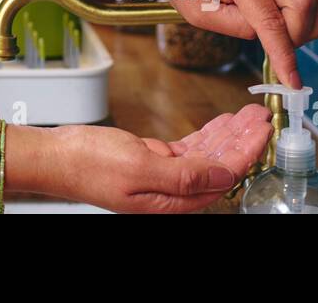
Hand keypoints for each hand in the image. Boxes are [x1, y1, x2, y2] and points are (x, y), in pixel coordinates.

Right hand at [50, 104, 271, 212]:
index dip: (246, 152)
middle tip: (262, 116)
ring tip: (249, 115)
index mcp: (172, 201)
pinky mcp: (153, 161)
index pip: (222, 176)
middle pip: (220, 165)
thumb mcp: (138, 167)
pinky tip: (221, 123)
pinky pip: (190, 149)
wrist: (55, 157)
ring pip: (208, 155)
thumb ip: (183, 175)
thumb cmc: (87, 164)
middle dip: (244, 140)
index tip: (262, 130)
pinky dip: (208, 134)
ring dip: (229, 134)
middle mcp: (172, 192)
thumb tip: (224, 175)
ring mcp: (163, 176)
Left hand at [144, 0, 317, 87]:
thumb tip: (269, 38)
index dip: (285, 54)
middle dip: (298, 36)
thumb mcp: (197, 12)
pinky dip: (307, 7)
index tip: (292, 81)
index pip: (272, 20)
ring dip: (308, 22)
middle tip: (277, 48)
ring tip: (281, 33)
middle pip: (305, 3)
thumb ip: (236, 27)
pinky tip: (286, 18)